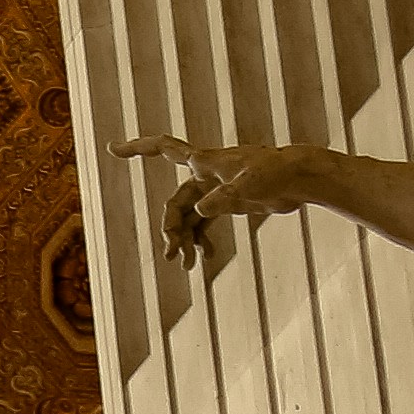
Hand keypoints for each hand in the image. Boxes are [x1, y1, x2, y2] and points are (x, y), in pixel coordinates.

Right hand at [136, 135, 322, 271]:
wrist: (301, 179)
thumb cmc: (277, 174)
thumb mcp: (249, 186)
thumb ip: (224, 198)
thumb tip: (201, 210)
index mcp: (205, 162)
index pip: (164, 150)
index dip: (137, 148)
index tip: (112, 149)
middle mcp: (205, 174)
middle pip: (176, 202)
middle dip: (171, 228)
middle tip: (172, 255)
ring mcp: (216, 189)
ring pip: (189, 217)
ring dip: (185, 240)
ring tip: (186, 266)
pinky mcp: (228, 202)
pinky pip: (205, 224)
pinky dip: (202, 240)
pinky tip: (205, 258)